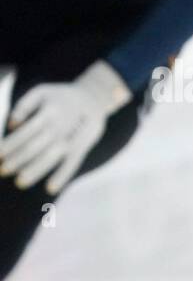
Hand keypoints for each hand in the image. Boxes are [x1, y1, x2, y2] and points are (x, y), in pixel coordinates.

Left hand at [0, 60, 131, 193]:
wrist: (95, 97)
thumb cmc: (62, 95)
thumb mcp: (42, 91)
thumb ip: (24, 106)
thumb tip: (11, 125)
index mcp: (48, 112)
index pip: (26, 132)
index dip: (11, 144)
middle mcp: (60, 127)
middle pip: (36, 146)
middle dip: (18, 160)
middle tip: (2, 171)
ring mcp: (72, 138)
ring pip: (52, 156)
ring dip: (36, 170)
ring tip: (20, 182)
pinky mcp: (82, 147)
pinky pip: (72, 163)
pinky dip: (62, 176)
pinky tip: (51, 189)